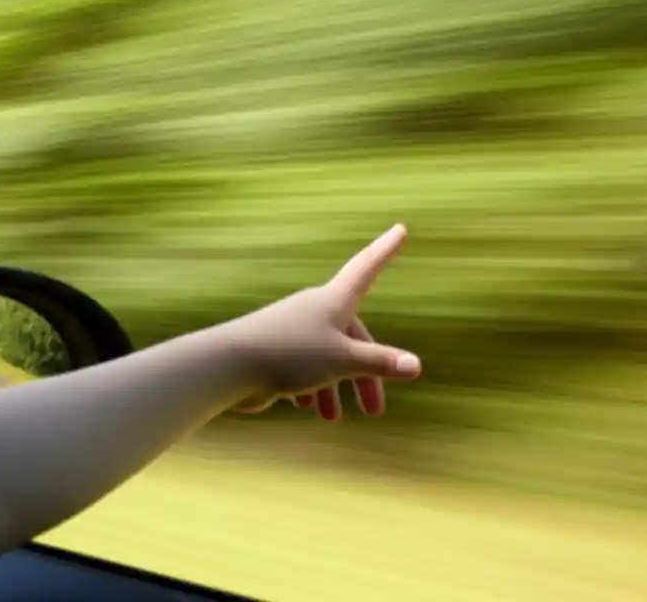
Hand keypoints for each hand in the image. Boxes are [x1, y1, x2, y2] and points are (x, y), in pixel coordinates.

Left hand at [222, 224, 419, 420]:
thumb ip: (379, 363)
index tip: (400, 228)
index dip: (385, 250)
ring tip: (332, 417)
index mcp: (334, 301)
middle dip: (365, 376)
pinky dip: (311, 387)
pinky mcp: (276, 350)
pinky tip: (307, 409)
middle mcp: (315, 310)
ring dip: (335, 388)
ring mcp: (294, 329)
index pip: (367, 268)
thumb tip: (416, 366)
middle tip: (373, 411)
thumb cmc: (289, 354)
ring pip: (328, 357)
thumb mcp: (342, 360)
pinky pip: (303, 367)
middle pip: (354, 337)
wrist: (230, 366)